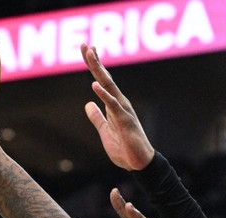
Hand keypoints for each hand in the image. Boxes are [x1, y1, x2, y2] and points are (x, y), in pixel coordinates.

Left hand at [81, 45, 154, 170]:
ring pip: (109, 87)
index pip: (102, 82)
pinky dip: (104, 95)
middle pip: (105, 79)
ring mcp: (124, 112)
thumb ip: (97, 118)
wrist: (139, 165)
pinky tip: (95, 85)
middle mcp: (120, 104)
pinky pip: (113, 106)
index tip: (86, 50)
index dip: (94, 66)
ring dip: (99, 71)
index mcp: (114, 106)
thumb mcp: (105, 131)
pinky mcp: (125, 122)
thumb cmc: (125, 149)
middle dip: (95, 62)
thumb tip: (88, 105)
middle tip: (85, 44)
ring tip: (90, 56)